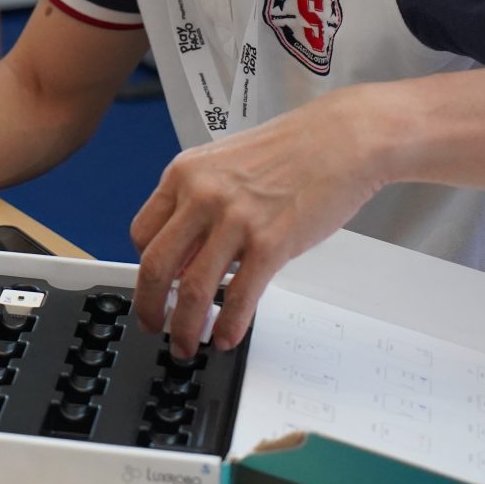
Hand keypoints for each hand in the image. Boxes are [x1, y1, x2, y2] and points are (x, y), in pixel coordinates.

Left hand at [128, 86, 395, 355]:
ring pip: (192, 288)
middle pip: (155, 265)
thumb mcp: (224, 165)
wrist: (343, 139)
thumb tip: (186, 251)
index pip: (141, 232)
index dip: (143, 268)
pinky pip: (240, 296)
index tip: (150, 288)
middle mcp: (202, 195)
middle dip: (149, 307)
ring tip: (187, 344)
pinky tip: (226, 337)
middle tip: (154, 326)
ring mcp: (235, 220)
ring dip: (186, 327)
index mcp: (184, 174)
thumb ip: (198, 202)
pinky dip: (229, 325)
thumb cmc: (291, 150)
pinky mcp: (271, 243)